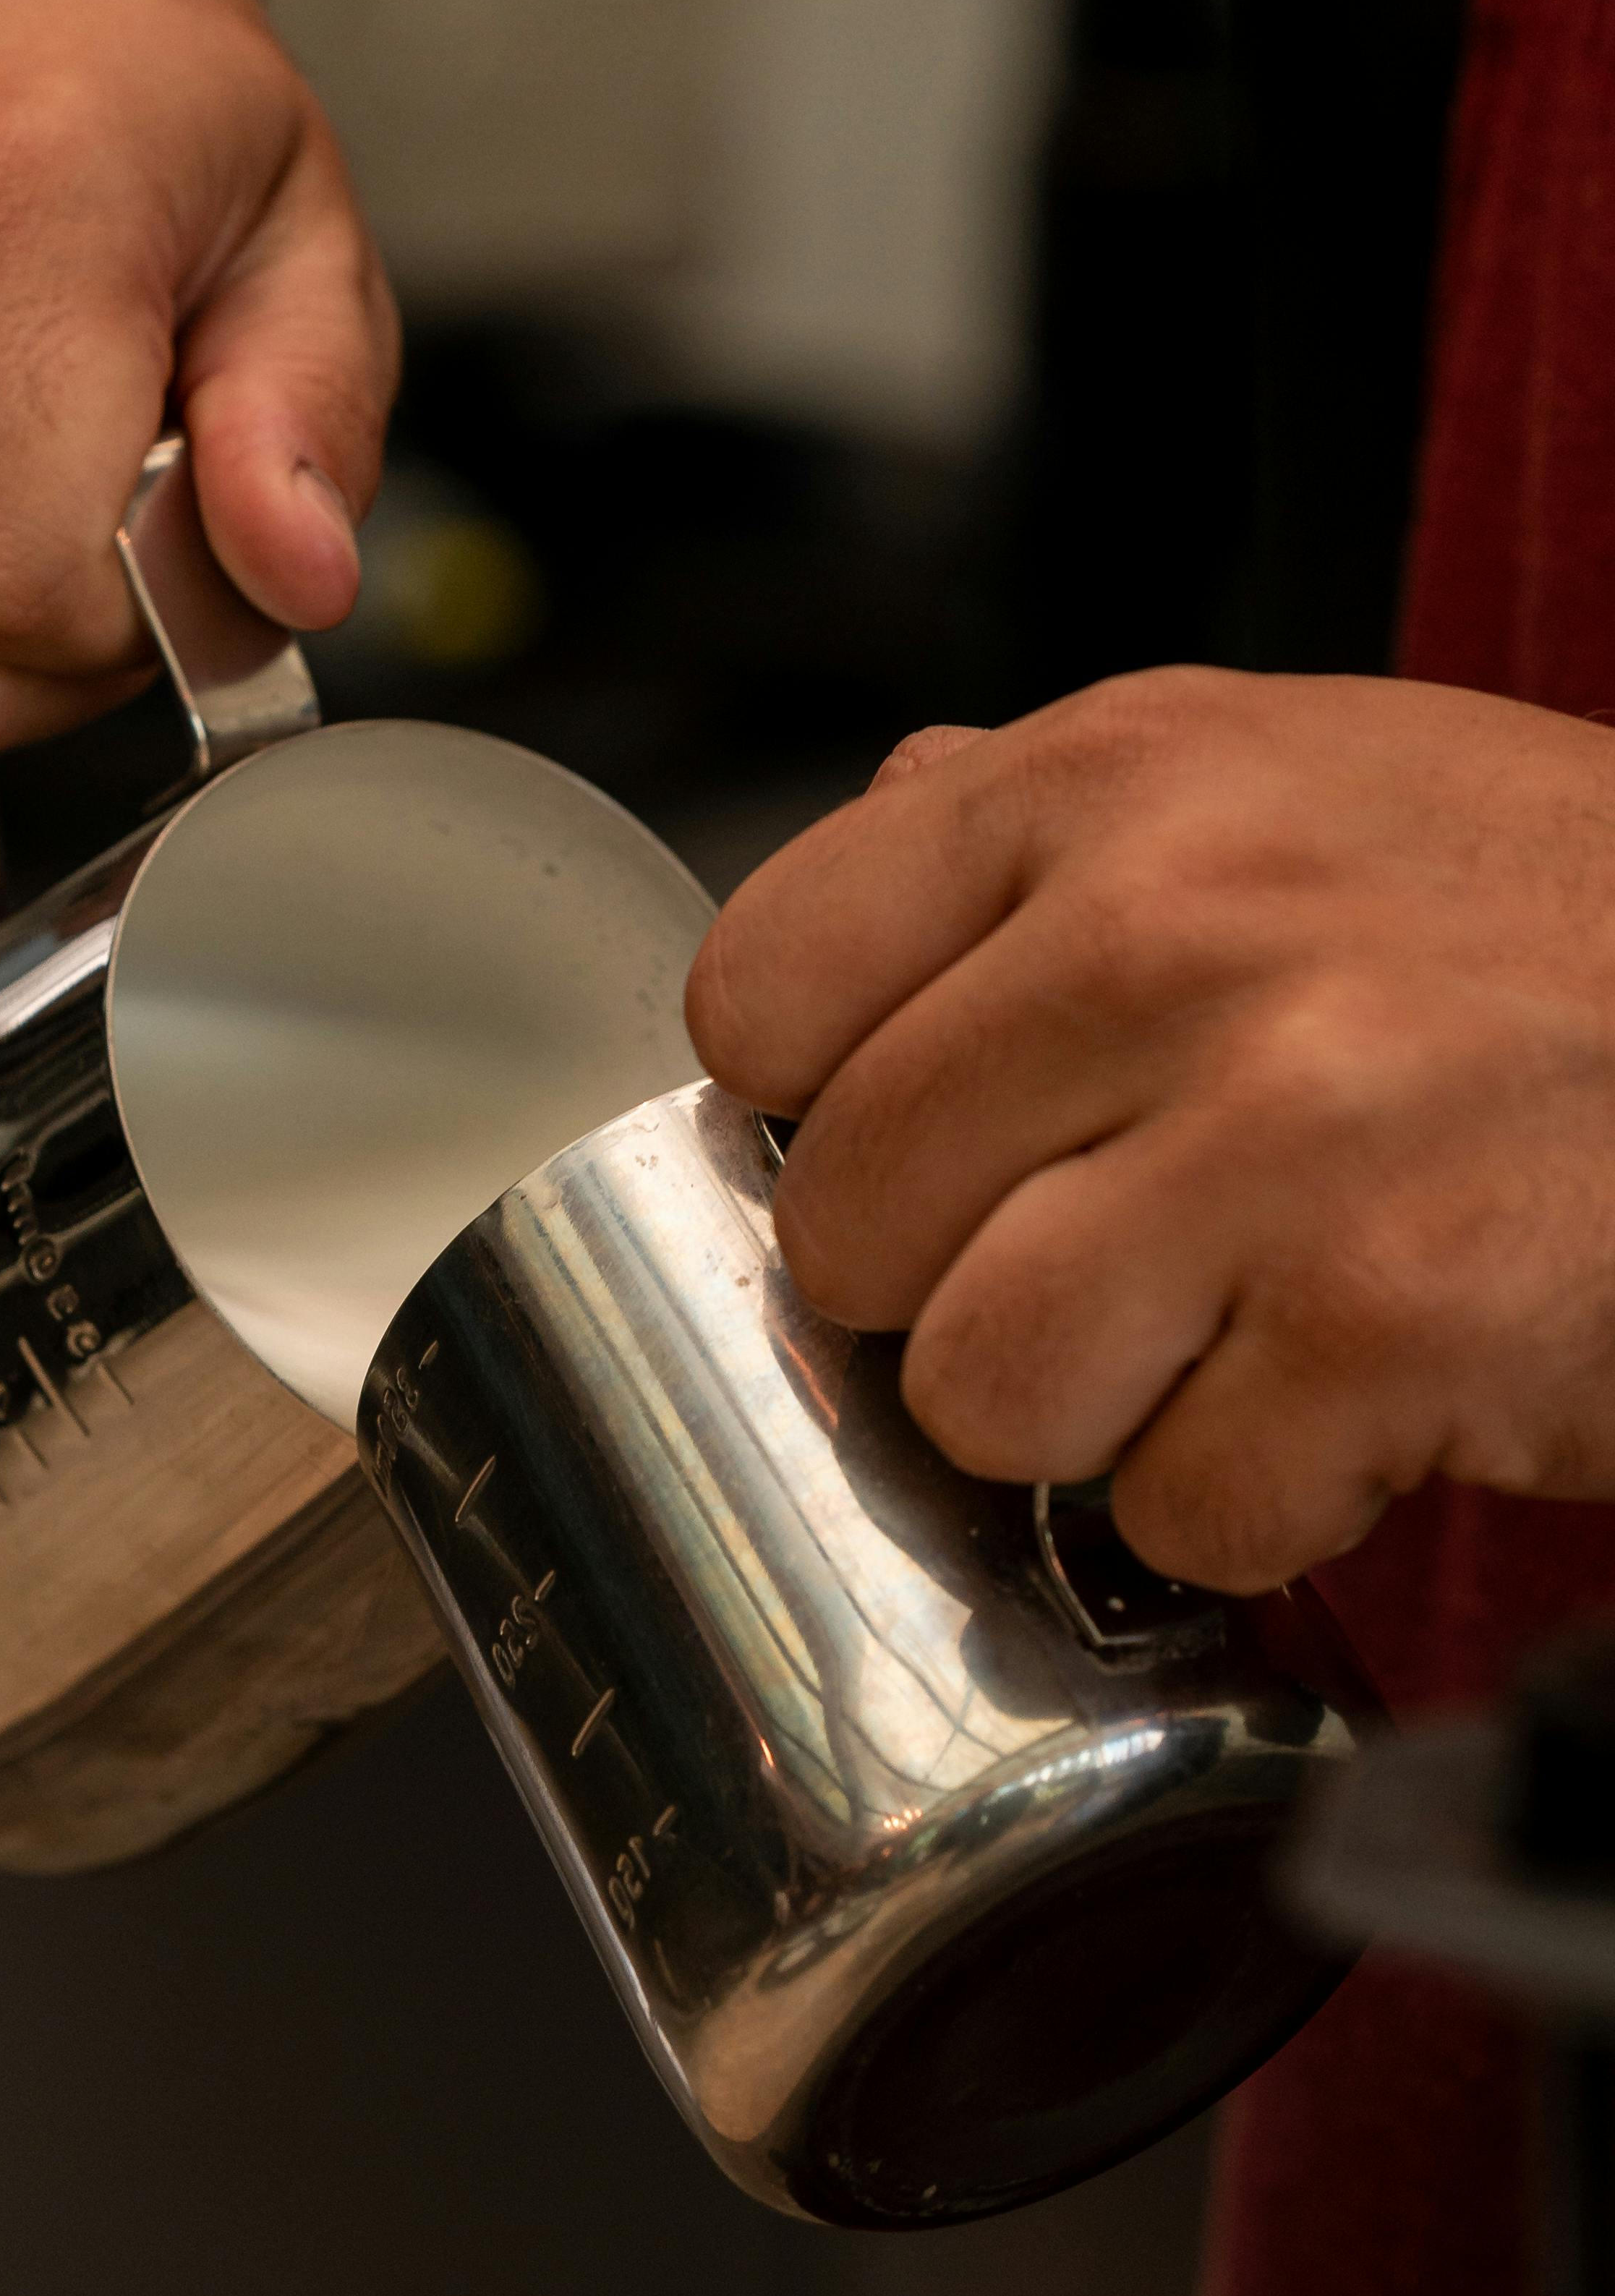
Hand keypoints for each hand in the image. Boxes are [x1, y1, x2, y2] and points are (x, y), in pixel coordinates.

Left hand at [684, 668, 1614, 1592]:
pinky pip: (1181, 1510)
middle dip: (964, 1292)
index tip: (933, 1153)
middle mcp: (1173, 932)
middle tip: (1125, 1263)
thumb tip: (845, 882)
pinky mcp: (1392, 1320)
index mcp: (1113, 785)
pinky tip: (1364, 1403)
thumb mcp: (1301, 791)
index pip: (761, 998)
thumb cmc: (1555, 933)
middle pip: (847, 1233)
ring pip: (981, 1391)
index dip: (824, 1117)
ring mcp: (1286, 1128)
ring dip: (1100, 1418)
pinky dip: (1268, 1504)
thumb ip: (1047, 838)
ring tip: (1240, 1340)